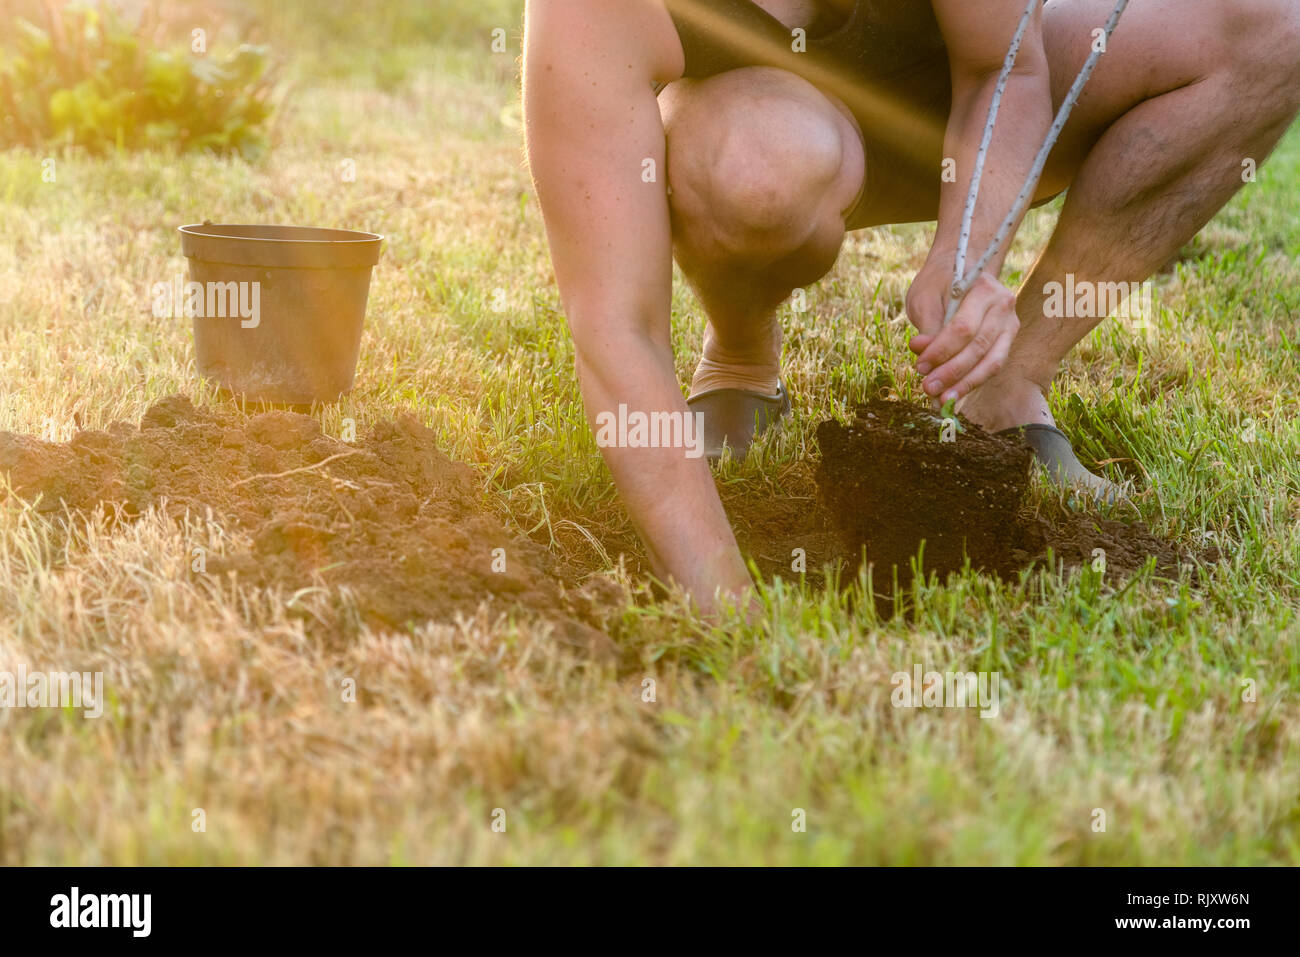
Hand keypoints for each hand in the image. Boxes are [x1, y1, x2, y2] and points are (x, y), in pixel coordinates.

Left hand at [906, 267, 1019, 404]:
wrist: (961, 271)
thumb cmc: (938, 284)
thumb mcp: (924, 297)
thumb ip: (926, 326)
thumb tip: (922, 353)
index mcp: (984, 289)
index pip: (963, 328)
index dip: (941, 352)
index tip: (920, 366)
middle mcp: (1003, 306)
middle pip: (979, 348)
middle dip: (952, 372)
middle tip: (928, 388)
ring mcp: (1009, 324)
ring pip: (991, 362)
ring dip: (965, 384)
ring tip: (942, 399)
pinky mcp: (1007, 340)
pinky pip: (992, 366)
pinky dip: (973, 382)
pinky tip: (954, 394)